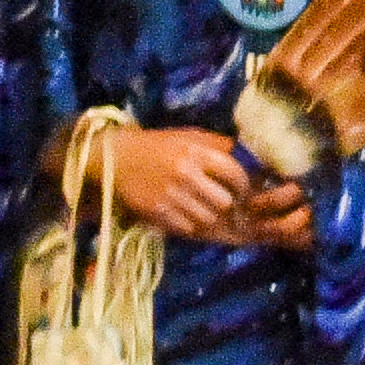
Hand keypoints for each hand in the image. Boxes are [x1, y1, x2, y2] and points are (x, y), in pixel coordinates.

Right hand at [103, 126, 303, 245]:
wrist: (116, 157)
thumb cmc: (158, 145)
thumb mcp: (189, 136)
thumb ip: (218, 146)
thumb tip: (249, 156)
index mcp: (196, 153)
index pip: (235, 174)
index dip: (243, 185)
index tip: (242, 189)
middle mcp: (185, 174)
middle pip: (224, 202)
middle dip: (227, 203)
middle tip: (223, 202)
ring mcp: (170, 196)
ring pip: (207, 218)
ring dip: (209, 216)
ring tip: (203, 208)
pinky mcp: (156, 212)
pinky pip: (187, 227)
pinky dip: (190, 224)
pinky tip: (185, 214)